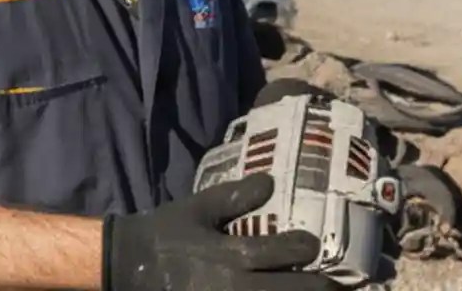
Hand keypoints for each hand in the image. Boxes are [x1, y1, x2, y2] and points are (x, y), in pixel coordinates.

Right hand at [103, 173, 340, 290]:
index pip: (288, 252)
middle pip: (296, 290)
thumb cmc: (164, 234)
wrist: (126, 267)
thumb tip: (271, 181)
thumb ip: (235, 197)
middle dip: (321, 286)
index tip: (312, 245)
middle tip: (336, 284)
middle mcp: (236, 287)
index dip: (307, 248)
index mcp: (233, 255)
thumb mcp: (197, 209)